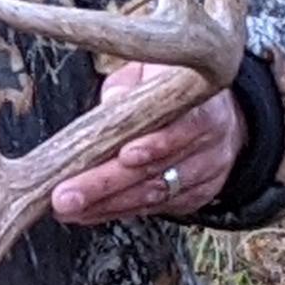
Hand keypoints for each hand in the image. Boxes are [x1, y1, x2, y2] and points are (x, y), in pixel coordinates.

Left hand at [50, 78, 241, 225]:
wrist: (217, 112)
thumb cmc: (173, 86)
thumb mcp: (154, 71)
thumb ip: (131, 84)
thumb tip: (112, 102)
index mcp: (204, 106)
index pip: (183, 128)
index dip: (156, 144)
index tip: (124, 156)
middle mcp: (210, 142)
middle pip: (157, 169)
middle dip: (107, 184)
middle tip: (66, 196)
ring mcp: (206, 172)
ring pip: (154, 194)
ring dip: (106, 204)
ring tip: (69, 208)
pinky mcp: (197, 195)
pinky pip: (154, 208)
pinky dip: (117, 212)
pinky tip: (88, 213)